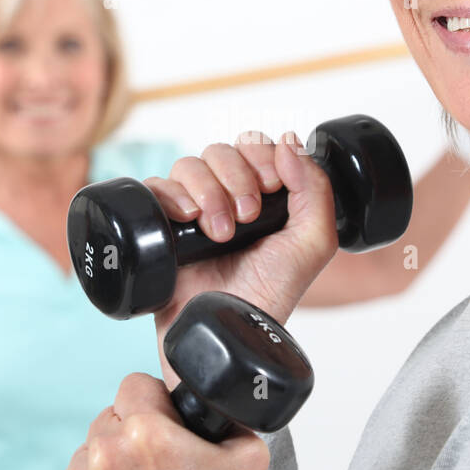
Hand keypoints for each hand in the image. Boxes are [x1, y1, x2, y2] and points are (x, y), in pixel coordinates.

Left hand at [40, 373, 267, 469]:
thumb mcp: (246, 455)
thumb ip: (222, 413)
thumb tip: (203, 393)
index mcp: (148, 433)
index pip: (135, 385)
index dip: (155, 404)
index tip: (163, 425)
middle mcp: (105, 454)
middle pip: (110, 418)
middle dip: (132, 435)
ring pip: (89, 450)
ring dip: (108, 464)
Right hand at [142, 131, 337, 385]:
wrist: (229, 329)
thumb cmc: (270, 293)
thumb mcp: (312, 242)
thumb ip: (314, 188)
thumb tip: (288, 140)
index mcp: (262, 196)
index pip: (255, 147)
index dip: (262, 159)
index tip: (271, 188)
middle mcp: (226, 198)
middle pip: (221, 151)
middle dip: (236, 178)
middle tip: (247, 216)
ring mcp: (193, 211)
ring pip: (189, 165)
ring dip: (208, 192)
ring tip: (220, 232)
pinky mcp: (163, 225)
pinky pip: (156, 186)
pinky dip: (173, 196)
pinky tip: (189, 220)